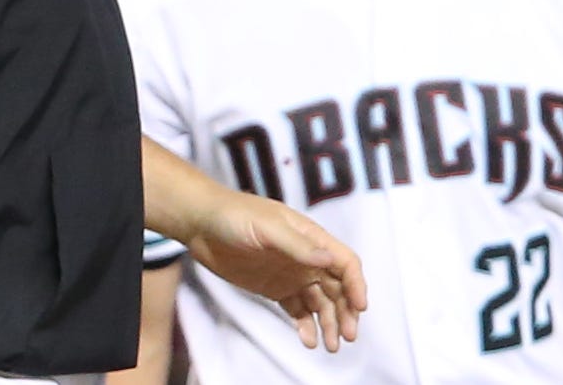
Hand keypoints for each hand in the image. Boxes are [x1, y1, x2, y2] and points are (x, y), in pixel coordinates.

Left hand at [181, 186, 365, 351]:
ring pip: (320, 302)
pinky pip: (297, 310)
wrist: (202, 224)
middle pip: (337, 287)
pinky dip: (305, 325)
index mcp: (312, 238)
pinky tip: (308, 340)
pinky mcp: (275, 288)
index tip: (359, 308)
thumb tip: (330, 259)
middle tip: (347, 336)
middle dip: (346, 311)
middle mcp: (307, 258)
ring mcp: (292, 274)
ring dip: (329, 322)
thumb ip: (298, 246)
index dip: (356, 284)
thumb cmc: (236, 216)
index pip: (344, 263)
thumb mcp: (268, 228)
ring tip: (331, 346)